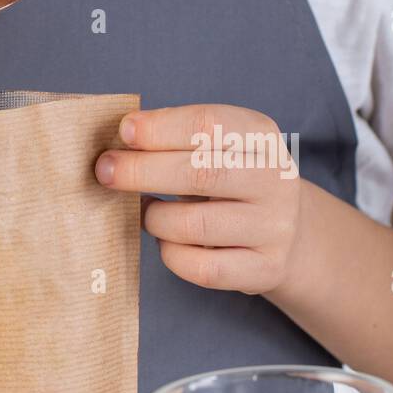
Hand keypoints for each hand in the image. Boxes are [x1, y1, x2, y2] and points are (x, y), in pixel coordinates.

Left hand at [94, 103, 301, 294]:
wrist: (287, 233)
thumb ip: (176, 139)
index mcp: (261, 136)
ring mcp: (274, 227)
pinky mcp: (266, 268)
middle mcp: (276, 179)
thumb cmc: (231, 181)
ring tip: (144, 209)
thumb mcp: (218, 147)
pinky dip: (171, 254)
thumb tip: (120, 143)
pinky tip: (166, 240)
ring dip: (154, 217)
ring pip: (195, 225)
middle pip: (201, 174)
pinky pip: (202, 268)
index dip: (160, 128)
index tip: (124, 132)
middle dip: (141, 171)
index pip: (209, 124)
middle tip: (105, 171)